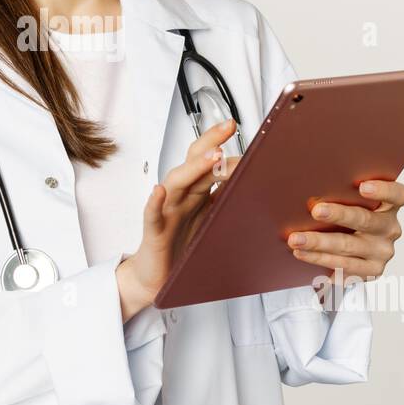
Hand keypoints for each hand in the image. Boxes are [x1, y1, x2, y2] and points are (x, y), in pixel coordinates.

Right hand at [117, 119, 238, 319]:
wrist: (156, 278)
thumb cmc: (181, 247)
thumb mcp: (209, 220)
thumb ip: (223, 200)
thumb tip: (251, 183)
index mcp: (193, 192)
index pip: (207, 161)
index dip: (222, 145)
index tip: (240, 131)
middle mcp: (179, 196)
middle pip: (192, 162)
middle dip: (210, 141)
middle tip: (229, 126)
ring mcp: (166, 212)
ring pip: (176, 183)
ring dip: (193, 167)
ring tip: (212, 155)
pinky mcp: (155, 233)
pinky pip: (152, 215)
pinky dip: (155, 203)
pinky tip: (159, 192)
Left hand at [284, 179, 403, 290]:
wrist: (348, 252)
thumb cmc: (345, 218)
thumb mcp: (350, 204)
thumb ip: (341, 194)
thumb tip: (308, 186)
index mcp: (389, 206)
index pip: (398, 195)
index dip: (383, 190)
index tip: (362, 186)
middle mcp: (390, 229)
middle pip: (366, 220)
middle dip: (339, 215)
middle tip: (316, 211)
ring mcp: (382, 252)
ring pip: (348, 246)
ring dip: (319, 242)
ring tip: (296, 239)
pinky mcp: (370, 271)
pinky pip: (342, 266)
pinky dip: (318, 258)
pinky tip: (301, 253)